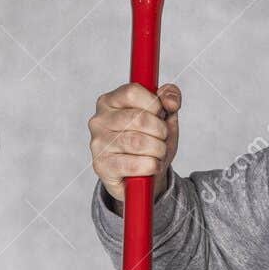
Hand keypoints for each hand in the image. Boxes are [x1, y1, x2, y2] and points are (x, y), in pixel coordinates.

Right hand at [89, 82, 180, 204]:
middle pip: (139, 118)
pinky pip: (133, 165)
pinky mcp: (101, 166)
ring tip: (158, 153)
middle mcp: (99, 120)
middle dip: (160, 131)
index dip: (155, 104)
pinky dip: (151, 166)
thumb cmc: (151, 141)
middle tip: (162, 138)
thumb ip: (170, 98)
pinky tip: (152, 166)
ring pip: (138, 142)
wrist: (142, 177)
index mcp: (110, 101)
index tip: (160, 115)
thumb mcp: (164, 116)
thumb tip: (170, 101)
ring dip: (158, 150)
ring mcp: (98, 143)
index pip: (133, 92)